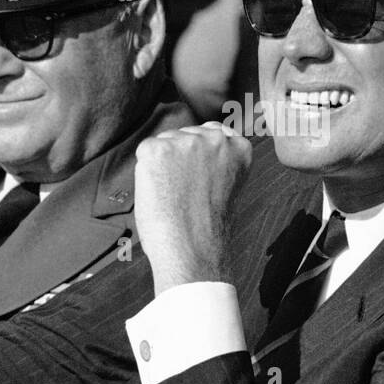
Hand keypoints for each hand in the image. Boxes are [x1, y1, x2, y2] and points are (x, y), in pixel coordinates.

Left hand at [133, 123, 252, 294]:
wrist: (192, 250)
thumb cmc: (208, 227)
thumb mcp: (227, 184)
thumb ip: (216, 161)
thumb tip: (191, 148)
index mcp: (239, 147)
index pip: (214, 133)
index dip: (201, 157)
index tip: (199, 179)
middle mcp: (215, 138)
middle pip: (186, 135)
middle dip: (180, 158)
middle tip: (184, 193)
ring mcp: (186, 142)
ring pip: (165, 143)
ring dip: (163, 165)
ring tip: (173, 195)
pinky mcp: (157, 150)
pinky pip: (145, 153)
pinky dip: (145, 173)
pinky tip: (159, 193)